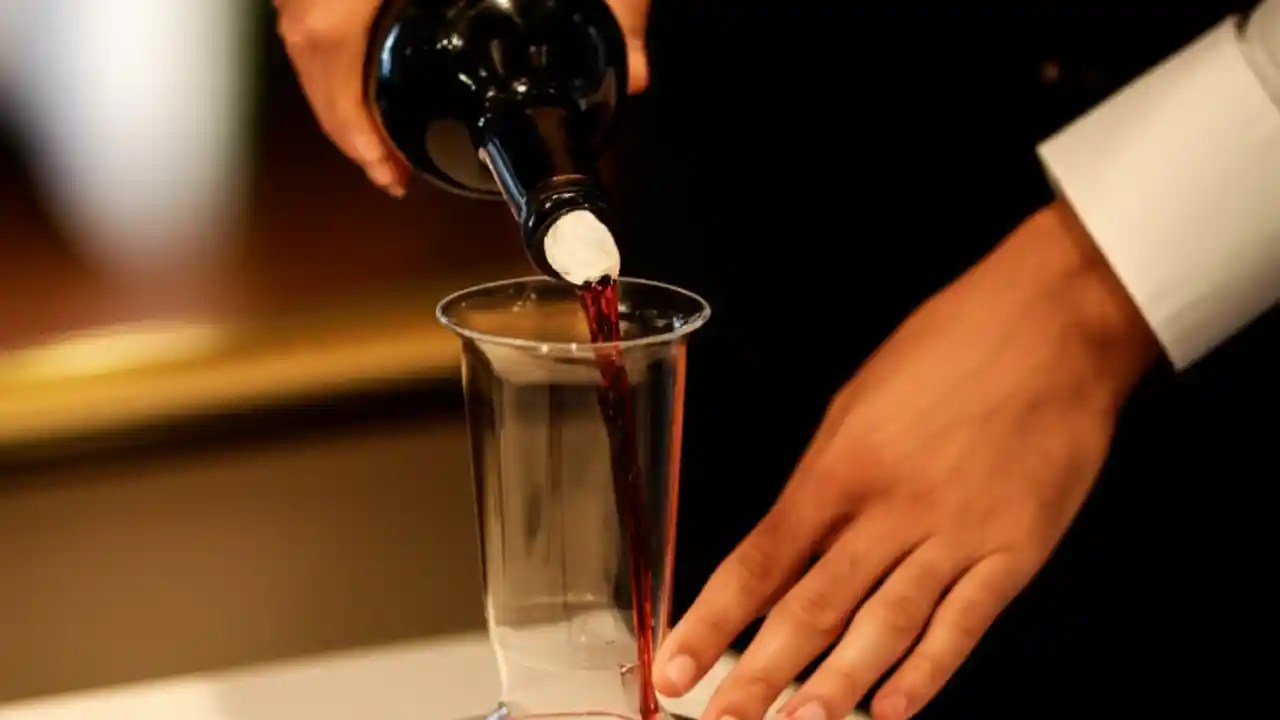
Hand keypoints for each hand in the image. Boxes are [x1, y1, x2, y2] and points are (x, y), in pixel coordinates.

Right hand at [274, 0, 651, 197]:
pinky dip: (334, 22)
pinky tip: (373, 48)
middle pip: (300, 27)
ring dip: (330, 66)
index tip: (380, 168)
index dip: (342, 113)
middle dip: (336, 107)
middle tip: (384, 167)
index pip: (325, 32)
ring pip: (298, 4)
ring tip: (376, 124)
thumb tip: (633, 74)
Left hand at [653, 201, 1159, 719]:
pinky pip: (963, 624)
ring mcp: (955, 533)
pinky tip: (894, 709)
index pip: (760, 560)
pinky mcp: (1016, 549)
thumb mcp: (859, 399)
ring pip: (883, 627)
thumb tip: (793, 541)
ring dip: (835, 687)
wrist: (1052, 322)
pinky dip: (927, 672)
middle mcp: (889, 508)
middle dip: (758, 673)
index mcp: (840, 466)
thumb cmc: (949, 346)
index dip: (713, 620)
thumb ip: (827, 477)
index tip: (675, 663)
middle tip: (720, 718)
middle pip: (812, 607)